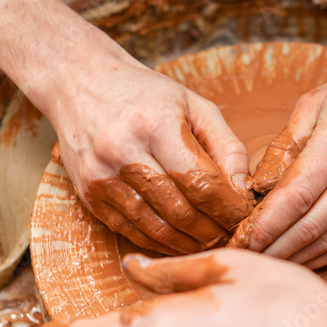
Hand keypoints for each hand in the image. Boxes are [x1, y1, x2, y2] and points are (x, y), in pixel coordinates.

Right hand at [49, 61, 254, 255]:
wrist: (80, 83)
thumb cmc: (146, 95)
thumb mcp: (195, 105)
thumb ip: (227, 146)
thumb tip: (244, 189)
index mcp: (155, 125)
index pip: (200, 181)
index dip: (228, 206)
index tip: (245, 215)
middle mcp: (123, 151)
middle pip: (179, 210)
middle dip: (212, 230)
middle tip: (232, 236)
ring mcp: (101, 176)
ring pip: (154, 227)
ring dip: (188, 243)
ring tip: (211, 242)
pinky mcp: (88, 194)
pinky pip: (130, 231)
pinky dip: (160, 242)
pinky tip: (181, 241)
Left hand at [228, 57, 326, 268]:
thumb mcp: (317, 101)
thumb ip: (285, 144)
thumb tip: (257, 185)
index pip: (297, 194)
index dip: (265, 223)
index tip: (239, 237)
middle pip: (310, 226)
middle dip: (271, 248)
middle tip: (242, 257)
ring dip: (292, 258)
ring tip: (262, 263)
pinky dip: (319, 256)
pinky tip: (296, 259)